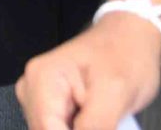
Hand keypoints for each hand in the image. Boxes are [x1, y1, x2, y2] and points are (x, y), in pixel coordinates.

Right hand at [17, 14, 160, 129]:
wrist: (130, 39)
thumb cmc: (126, 58)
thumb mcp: (117, 93)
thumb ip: (95, 126)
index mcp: (42, 80)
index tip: (103, 128)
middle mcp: (31, 87)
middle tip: (109, 122)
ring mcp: (38, 96)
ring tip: (106, 119)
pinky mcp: (49, 104)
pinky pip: (58, 128)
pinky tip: (98, 122)